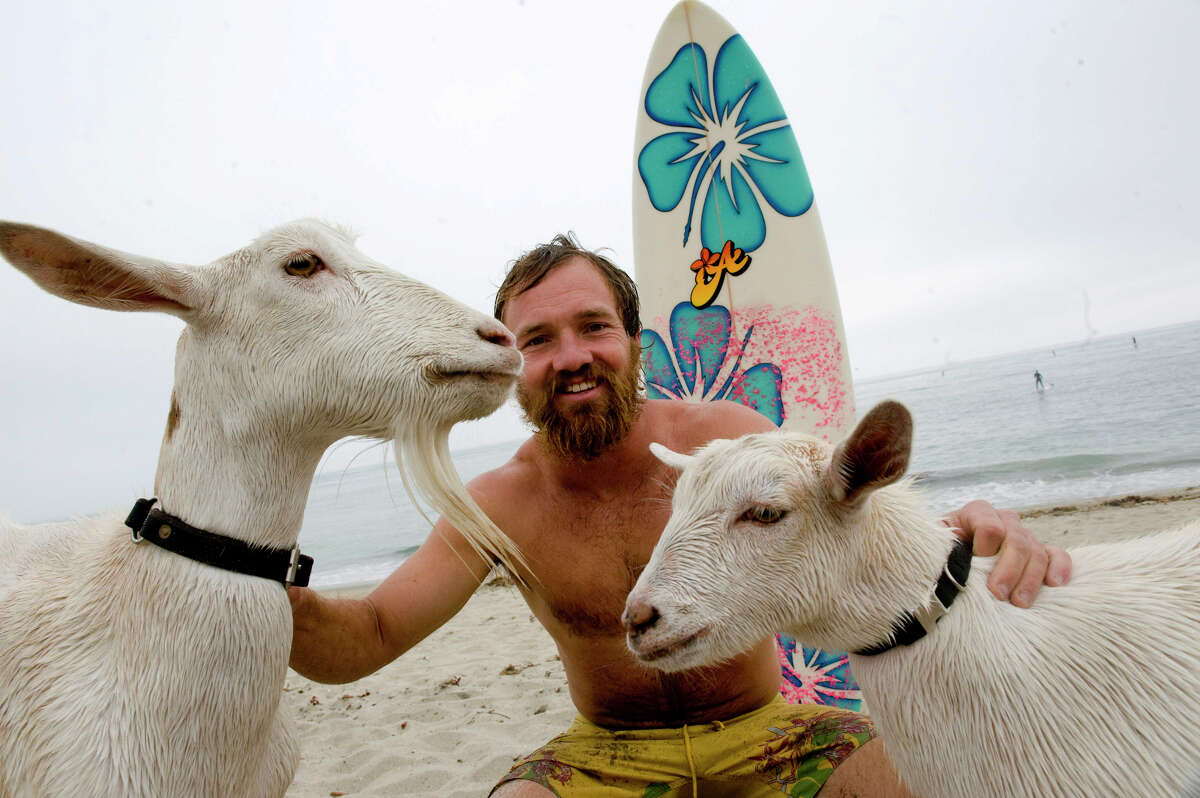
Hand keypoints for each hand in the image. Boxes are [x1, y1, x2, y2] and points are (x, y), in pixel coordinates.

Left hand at [943, 500, 1070, 607]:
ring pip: (1036, 551)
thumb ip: (944, 551)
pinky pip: (1057, 555)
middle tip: (999, 594)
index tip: (976, 571)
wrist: (952, 568)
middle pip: (1016, 539)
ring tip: (1020, 603)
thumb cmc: (942, 558)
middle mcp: (1003, 520)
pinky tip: (1056, 584)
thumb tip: (950, 564)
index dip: (985, 549)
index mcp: (976, 513)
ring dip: (1030, 579)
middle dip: (1009, 569)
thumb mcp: (937, 550)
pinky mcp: (1041, 552)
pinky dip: (1060, 567)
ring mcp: (1024, 536)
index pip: (989, 526)